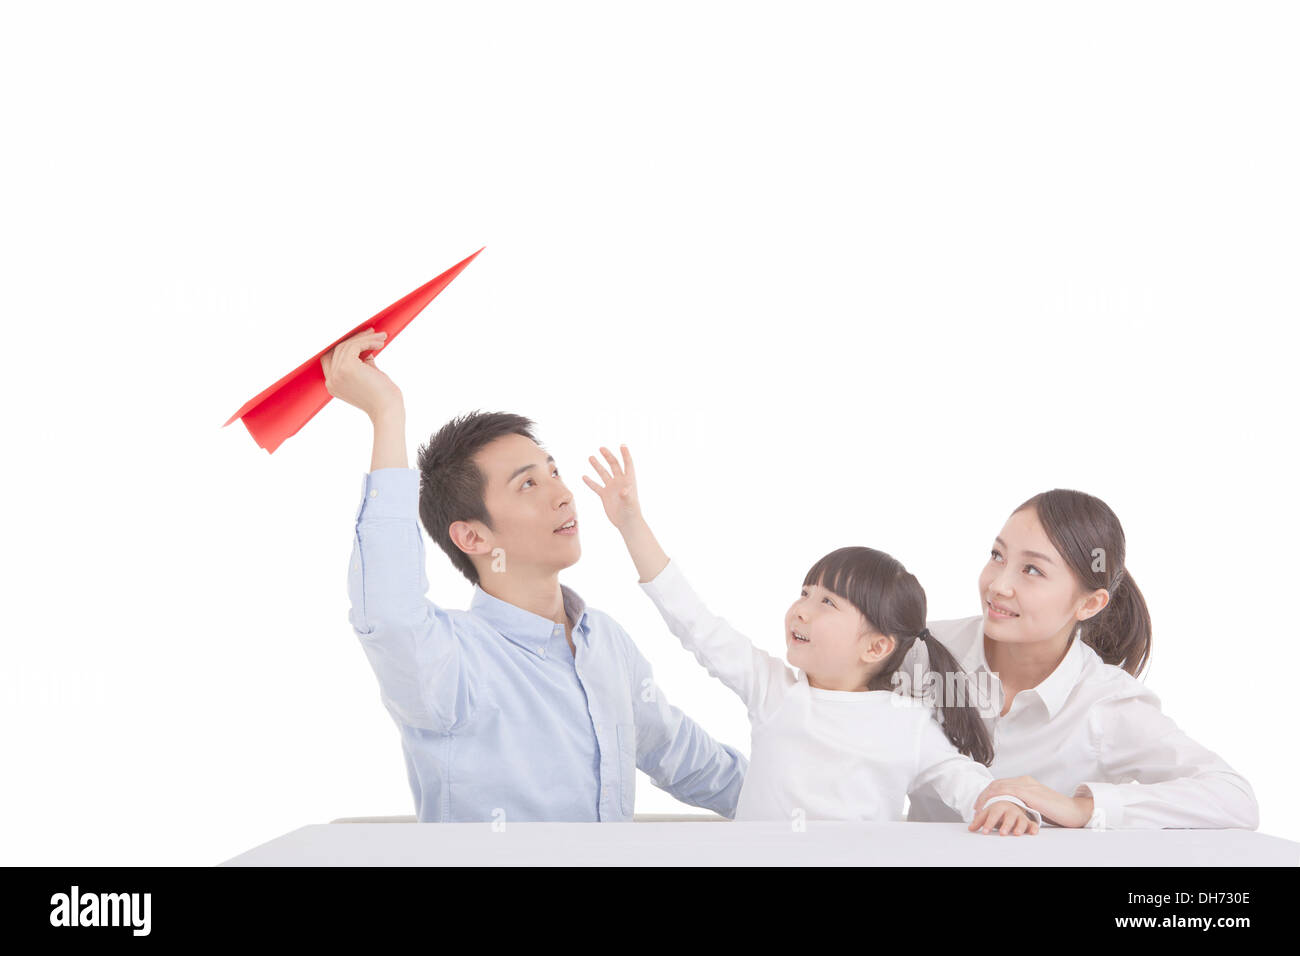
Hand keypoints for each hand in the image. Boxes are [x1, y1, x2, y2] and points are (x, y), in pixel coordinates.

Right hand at [320, 328, 403, 419]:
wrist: (388, 411)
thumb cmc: (383, 397)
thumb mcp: (367, 376)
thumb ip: (361, 362)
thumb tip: (364, 343)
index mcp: (333, 385)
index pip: (331, 358)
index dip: (345, 346)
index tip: (362, 338)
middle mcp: (331, 380)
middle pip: (338, 349)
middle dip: (357, 339)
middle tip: (374, 333)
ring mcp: (337, 374)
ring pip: (347, 345)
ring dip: (366, 338)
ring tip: (382, 338)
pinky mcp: (346, 367)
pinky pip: (355, 345)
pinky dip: (368, 341)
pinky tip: (381, 343)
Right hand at [582, 444, 641, 529]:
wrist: (626, 522)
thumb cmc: (631, 513)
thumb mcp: (630, 504)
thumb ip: (627, 496)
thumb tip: (624, 490)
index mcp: (628, 480)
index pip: (627, 464)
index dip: (625, 454)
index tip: (622, 445)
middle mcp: (620, 482)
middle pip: (614, 465)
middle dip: (608, 456)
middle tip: (601, 448)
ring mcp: (612, 488)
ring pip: (603, 474)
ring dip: (597, 466)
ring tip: (590, 457)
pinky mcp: (605, 495)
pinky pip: (596, 486)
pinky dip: (590, 482)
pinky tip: (584, 476)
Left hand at [968, 799, 1039, 835]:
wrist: (1011, 802)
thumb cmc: (997, 810)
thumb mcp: (988, 813)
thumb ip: (979, 820)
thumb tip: (970, 828)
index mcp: (999, 807)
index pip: (993, 814)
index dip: (989, 822)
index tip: (985, 832)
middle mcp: (1010, 810)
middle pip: (1008, 817)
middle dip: (1005, 825)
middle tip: (1002, 833)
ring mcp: (1020, 816)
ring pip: (1021, 821)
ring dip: (1019, 827)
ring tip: (1016, 834)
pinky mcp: (1028, 822)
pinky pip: (1033, 824)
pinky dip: (1033, 828)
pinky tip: (1032, 833)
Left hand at [974, 775, 1093, 827]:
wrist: (1074, 810)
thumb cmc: (1057, 811)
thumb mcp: (1036, 804)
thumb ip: (1024, 803)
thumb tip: (1012, 809)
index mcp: (1026, 782)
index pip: (1001, 784)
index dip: (988, 793)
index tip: (980, 804)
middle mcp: (1025, 781)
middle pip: (997, 784)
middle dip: (984, 795)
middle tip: (976, 808)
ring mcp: (1028, 786)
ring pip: (1000, 787)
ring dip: (987, 798)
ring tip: (980, 810)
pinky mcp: (1030, 794)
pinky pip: (1008, 793)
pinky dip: (997, 798)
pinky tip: (991, 806)